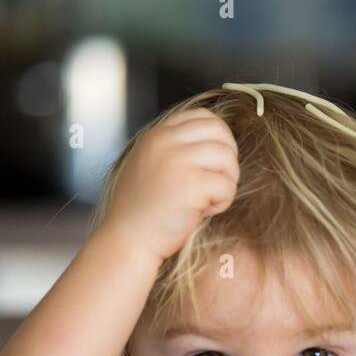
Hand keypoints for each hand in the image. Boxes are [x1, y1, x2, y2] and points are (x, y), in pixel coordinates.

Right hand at [98, 108, 239, 263]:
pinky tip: (203, 212)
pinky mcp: (192, 185)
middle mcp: (166, 141)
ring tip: (208, 200)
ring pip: (227, 157)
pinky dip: (222, 202)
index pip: (204, 116)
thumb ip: (176, 148)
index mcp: (157, 134)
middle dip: (227, 158)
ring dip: (227, 181)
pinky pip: (227, 186)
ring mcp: (178, 161)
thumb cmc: (144, 209)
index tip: (213, 163)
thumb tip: (218, 142)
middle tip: (216, 182)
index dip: (218, 138)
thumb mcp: (152, 164)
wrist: (128, 239)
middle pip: (220, 131)